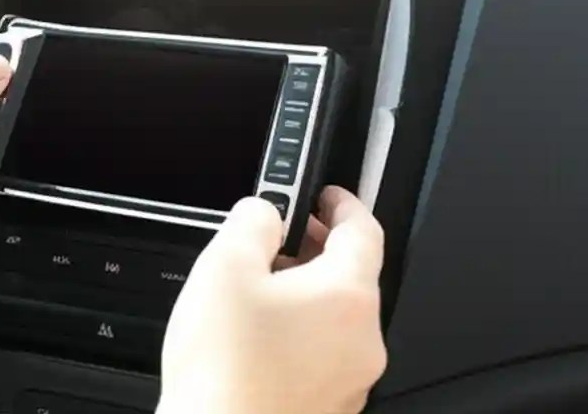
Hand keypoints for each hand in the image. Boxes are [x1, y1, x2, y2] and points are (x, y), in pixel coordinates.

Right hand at [158, 186, 386, 413]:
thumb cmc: (224, 372)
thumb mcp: (224, 266)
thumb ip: (253, 221)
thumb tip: (265, 211)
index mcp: (348, 295)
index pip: (364, 230)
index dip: (343, 204)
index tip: (326, 195)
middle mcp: (362, 339)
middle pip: (350, 276)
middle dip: (315, 250)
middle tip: (280, 238)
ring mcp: (350, 379)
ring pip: (336, 318)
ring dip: (305, 295)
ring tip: (256, 293)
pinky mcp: (330, 406)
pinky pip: (324, 355)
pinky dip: (300, 335)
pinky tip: (258, 339)